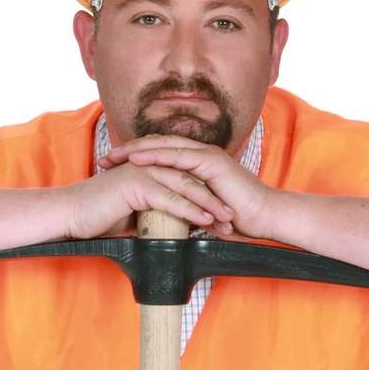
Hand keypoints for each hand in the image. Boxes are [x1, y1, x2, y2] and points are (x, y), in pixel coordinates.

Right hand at [63, 158, 237, 241]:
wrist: (70, 218)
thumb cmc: (95, 220)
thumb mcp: (131, 219)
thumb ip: (152, 219)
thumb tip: (171, 234)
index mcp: (149, 170)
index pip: (185, 181)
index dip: (206, 198)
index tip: (223, 216)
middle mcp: (148, 166)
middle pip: (190, 180)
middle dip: (214, 199)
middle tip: (234, 217)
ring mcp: (143, 172)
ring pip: (184, 186)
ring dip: (208, 204)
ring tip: (226, 220)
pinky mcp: (136, 184)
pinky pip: (170, 198)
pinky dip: (189, 209)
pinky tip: (204, 220)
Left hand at [96, 136, 275, 238]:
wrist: (265, 217)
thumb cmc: (238, 219)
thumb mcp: (202, 212)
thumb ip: (185, 210)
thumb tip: (167, 223)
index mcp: (196, 164)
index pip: (160, 156)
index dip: (134, 160)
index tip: (111, 169)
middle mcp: (199, 154)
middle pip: (156, 146)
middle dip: (127, 151)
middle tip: (104, 159)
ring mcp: (205, 155)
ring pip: (163, 147)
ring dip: (136, 150)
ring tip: (113, 156)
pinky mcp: (211, 163)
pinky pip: (178, 156)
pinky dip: (156, 156)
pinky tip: (136, 159)